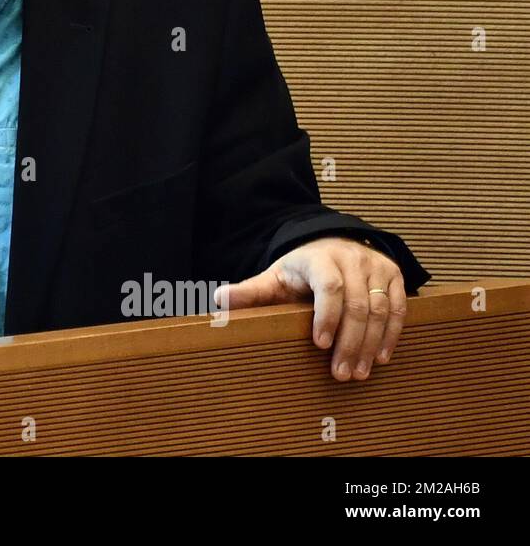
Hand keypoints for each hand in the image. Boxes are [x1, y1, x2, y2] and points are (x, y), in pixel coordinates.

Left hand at [215, 237, 406, 381]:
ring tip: (359, 372)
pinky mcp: (393, 275)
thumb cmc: (299, 269)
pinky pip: (398, 307)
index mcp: (320, 258)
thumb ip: (250, 291)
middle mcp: (351, 259)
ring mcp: (376, 266)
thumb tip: (220, 300)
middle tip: (341, 374)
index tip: (320, 345)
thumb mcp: (273, 278)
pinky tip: (380, 356)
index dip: (327, 316)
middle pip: (357, 304)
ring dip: (370, 344)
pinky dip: (391, 334)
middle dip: (350, 342)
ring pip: (380, 309)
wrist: (330, 244)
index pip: (329, 287)